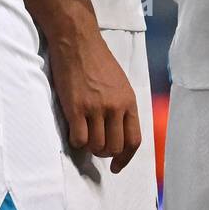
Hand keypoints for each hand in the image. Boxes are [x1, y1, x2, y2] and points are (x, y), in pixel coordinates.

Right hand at [45, 27, 140, 173]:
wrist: (78, 42)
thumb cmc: (98, 61)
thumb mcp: (120, 84)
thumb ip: (121, 107)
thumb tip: (117, 133)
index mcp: (129, 101)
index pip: (134, 140)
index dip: (126, 158)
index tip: (117, 167)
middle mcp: (115, 107)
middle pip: (114, 148)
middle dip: (105, 153)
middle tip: (96, 146)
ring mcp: (95, 108)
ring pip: (96, 147)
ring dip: (89, 147)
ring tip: (84, 134)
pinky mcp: (75, 108)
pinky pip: (78, 140)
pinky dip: (76, 141)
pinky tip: (74, 130)